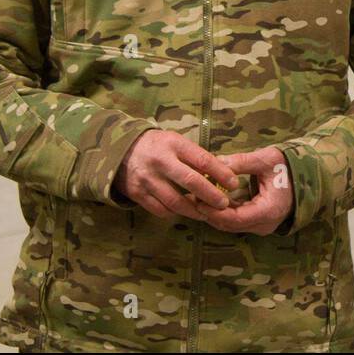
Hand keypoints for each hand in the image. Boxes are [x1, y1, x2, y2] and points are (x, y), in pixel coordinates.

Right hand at [115, 130, 236, 221]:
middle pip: (191, 182)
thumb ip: (194, 156)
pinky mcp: (137, 194)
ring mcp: (147, 179)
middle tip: (224, 204)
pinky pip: (161, 210)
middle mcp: (160, 161)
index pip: (203, 160)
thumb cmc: (156, 145)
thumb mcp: (175, 141)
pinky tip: (184, 212)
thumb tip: (221, 172)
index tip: (233, 183)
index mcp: (173, 144)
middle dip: (211, 196)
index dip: (221, 173)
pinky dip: (175, 213)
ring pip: (176, 201)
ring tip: (207, 213)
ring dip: (195, 210)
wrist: (120, 150)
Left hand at [194, 146, 292, 235]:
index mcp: (268, 211)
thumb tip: (215, 161)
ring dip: (214, 213)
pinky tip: (208, 200)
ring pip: (231, 225)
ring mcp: (262, 225)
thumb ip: (241, 162)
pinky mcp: (257, 221)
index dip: (215, 211)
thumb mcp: (265, 159)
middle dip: (210, 213)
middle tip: (191, 199)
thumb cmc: (288, 167)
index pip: (235, 218)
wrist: (307, 176)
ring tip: (195, 198)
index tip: (198, 200)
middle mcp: (265, 224)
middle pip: (230, 225)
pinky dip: (222, 212)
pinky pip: (236, 220)